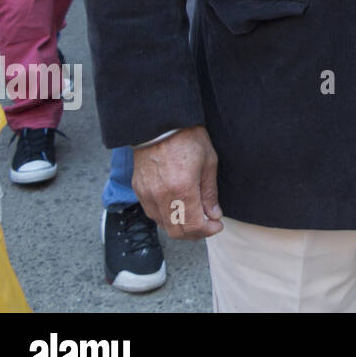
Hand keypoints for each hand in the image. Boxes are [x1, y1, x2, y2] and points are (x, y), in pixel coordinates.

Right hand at [131, 125, 221, 239]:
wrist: (160, 123)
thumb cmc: (188, 138)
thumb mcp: (209, 162)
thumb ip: (210, 192)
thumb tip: (214, 214)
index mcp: (182, 189)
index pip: (193, 226)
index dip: (208, 230)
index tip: (217, 225)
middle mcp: (161, 196)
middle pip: (176, 232)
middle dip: (194, 233)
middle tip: (207, 224)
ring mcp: (147, 194)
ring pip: (163, 225)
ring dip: (180, 226)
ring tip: (194, 216)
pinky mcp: (138, 190)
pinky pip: (152, 213)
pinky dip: (166, 217)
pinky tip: (178, 208)